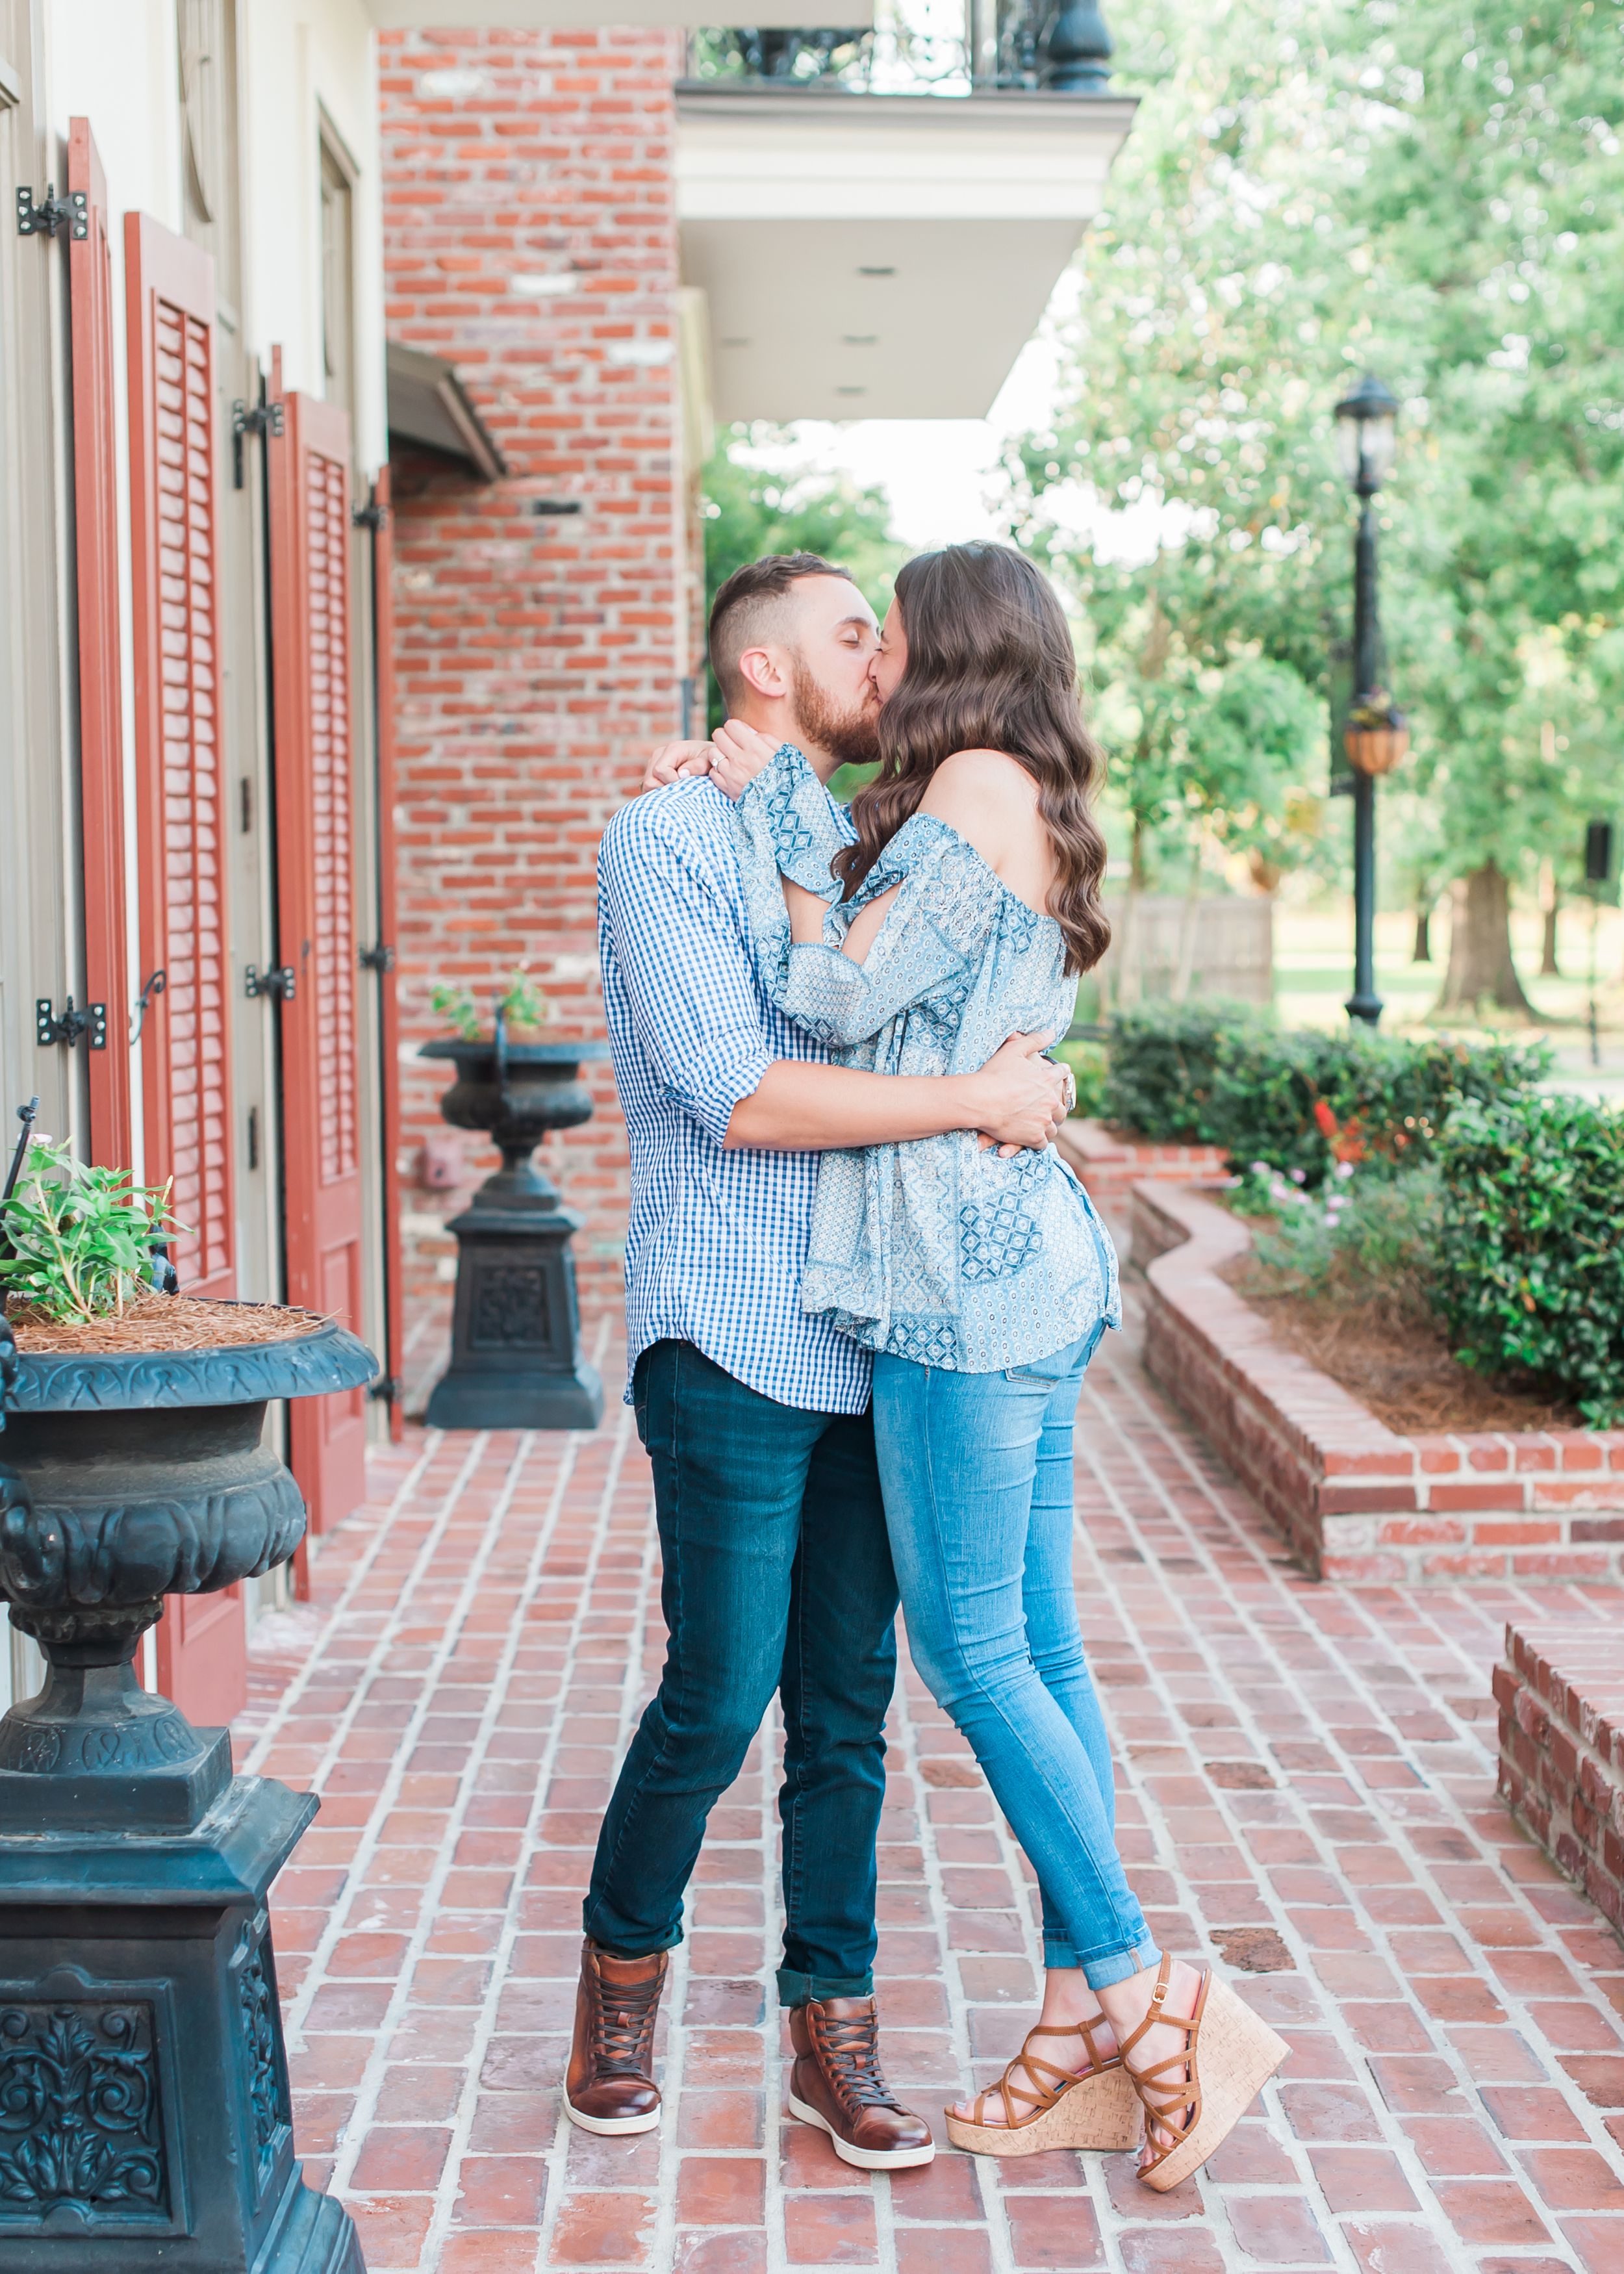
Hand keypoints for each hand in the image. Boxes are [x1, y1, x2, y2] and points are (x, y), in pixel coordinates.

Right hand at [642, 739, 713, 791]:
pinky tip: (672, 793)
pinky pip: (649, 787)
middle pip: (650, 779)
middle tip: (682, 792)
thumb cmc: (710, 759)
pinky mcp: (652, 772)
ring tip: (678, 792)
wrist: (709, 757)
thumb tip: (681, 774)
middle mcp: (659, 754)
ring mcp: (654, 763)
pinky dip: (659, 793)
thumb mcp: (710, 760)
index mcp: (673, 749)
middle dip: (665, 789)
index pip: (660, 770)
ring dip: (661, 792)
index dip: (672, 782)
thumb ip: (698, 766)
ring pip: (648, 784)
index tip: (686, 787)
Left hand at [710, 718, 783, 800]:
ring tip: (731, 759)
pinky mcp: (727, 789)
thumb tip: (749, 732)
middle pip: (718, 735)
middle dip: (725, 736)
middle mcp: (740, 760)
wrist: (786, 807)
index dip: (736, 728)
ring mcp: (731, 775)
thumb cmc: (788, 777)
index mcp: (755, 749)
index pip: (731, 725)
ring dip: (720, 753)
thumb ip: (766, 738)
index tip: (742, 734)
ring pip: (712, 753)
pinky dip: (719, 770)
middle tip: (734, 744)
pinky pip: (713, 772)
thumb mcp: (784, 753)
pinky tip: (730, 773)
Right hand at [965, 1033, 1066, 1154]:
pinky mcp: (1034, 1138)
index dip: (1060, 1073)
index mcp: (1047, 1080)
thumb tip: (1052, 1031)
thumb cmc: (994, 1074)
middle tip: (1049, 1109)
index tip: (1060, 1074)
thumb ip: (1034, 1040)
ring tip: (1039, 1126)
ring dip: (1047, 1126)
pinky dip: (1037, 1141)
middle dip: (1056, 1108)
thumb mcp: (1013, 1050)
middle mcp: (1050, 1101)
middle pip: (1061, 1108)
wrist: (981, 1100)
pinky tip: (1031, 1138)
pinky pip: (1042, 1143)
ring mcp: (1043, 1121)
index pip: (1062, 1074)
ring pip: (1052, 1127)